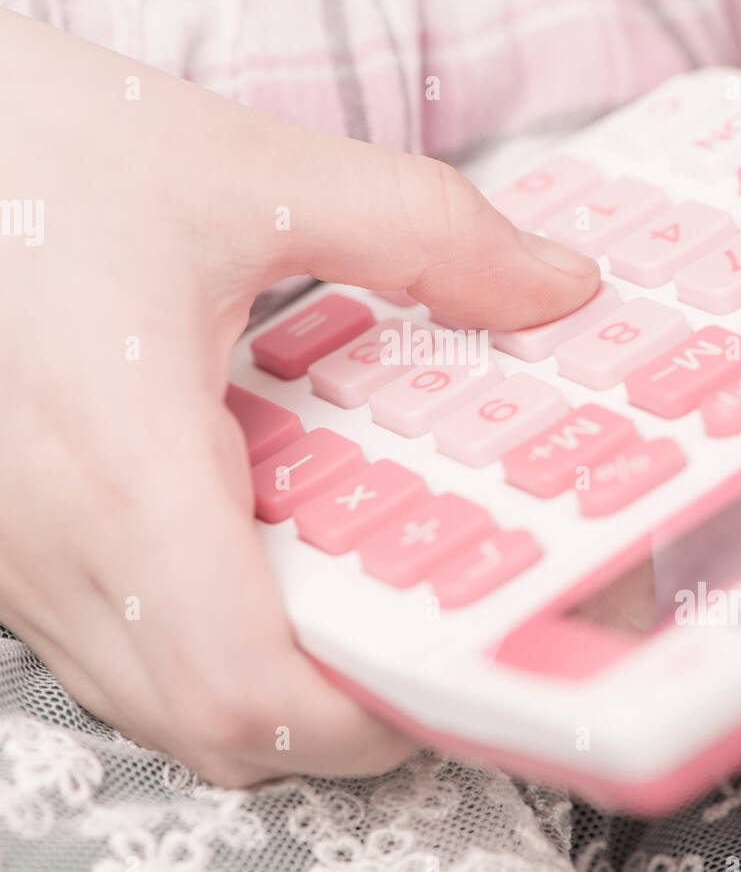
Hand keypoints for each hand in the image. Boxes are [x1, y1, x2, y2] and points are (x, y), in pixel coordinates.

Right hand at [0, 10, 597, 786]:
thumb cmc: (44, 146)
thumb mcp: (253, 173)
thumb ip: (426, 234)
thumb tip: (555, 287)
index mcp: (118, 456)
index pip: (243, 687)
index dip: (360, 716)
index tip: (450, 664)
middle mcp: (46, 538)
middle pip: (211, 726)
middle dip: (336, 706)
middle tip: (419, 620)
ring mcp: (8, 555)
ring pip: (154, 700)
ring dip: (266, 675)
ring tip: (344, 575)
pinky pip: (110, 646)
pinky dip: (196, 633)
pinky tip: (242, 530)